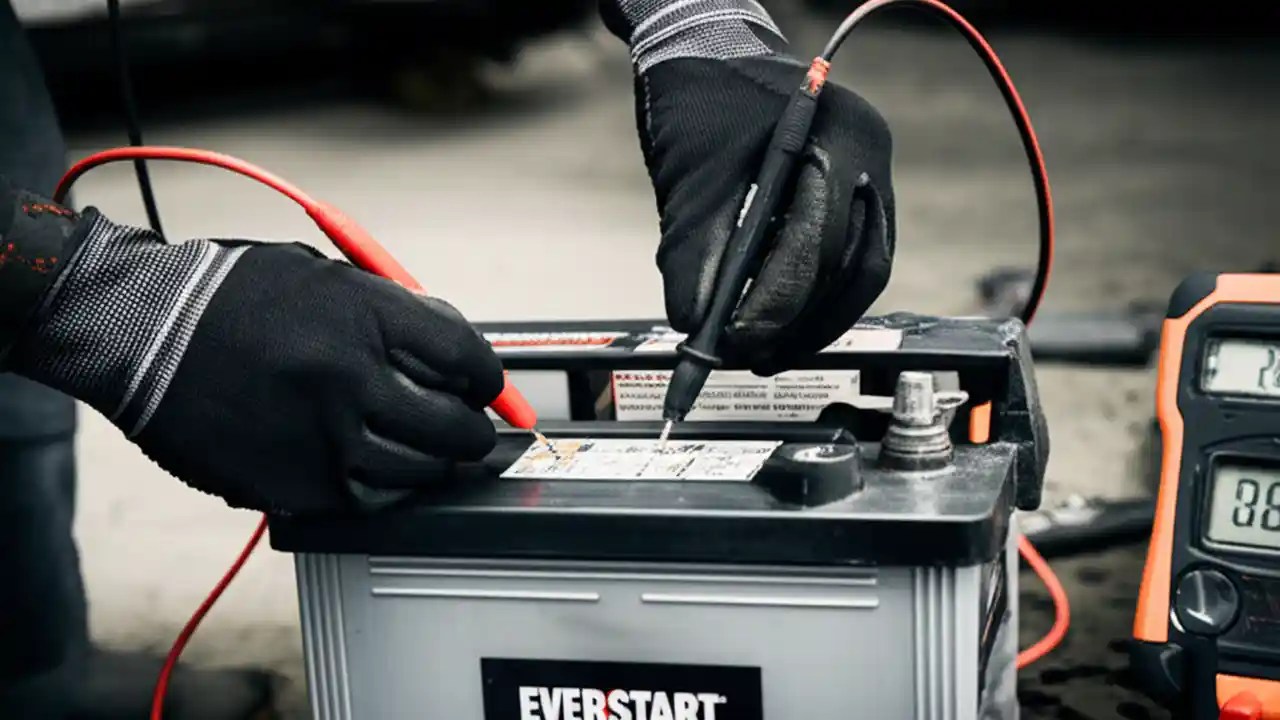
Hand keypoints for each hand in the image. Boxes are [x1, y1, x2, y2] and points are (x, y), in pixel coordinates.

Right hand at [3, 188, 502, 515]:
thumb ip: (392, 314)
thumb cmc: (230, 295)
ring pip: (418, 472)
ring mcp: (325, 437)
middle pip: (454, 425)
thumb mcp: (323, 275)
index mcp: (368, 317)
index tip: (483, 387)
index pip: (467, 359)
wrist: (140, 331)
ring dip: (432, 465)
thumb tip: (451, 355)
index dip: (486, 379)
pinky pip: (367, 500)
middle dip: (471, 430)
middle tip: (466, 429)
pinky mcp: (295, 483)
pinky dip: (383, 490)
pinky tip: (377, 472)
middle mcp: (354, 378)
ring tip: (426, 453)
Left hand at [602, 0, 895, 374]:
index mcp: (836, 141)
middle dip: (802, 324)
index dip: (779, 302)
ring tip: (767, 352)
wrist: (711, 50)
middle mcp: (868, 160)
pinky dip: (819, 294)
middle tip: (753, 357)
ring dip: (816, 320)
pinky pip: (851, 258)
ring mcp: (870, 177)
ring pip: (862, 272)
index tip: (738, 340)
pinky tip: (784, 319)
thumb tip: (695, 324)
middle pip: (853, 268)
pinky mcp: (856, 194)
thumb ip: (692, 256)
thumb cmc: (703, 98)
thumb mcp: (690, 182)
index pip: (818, 243)